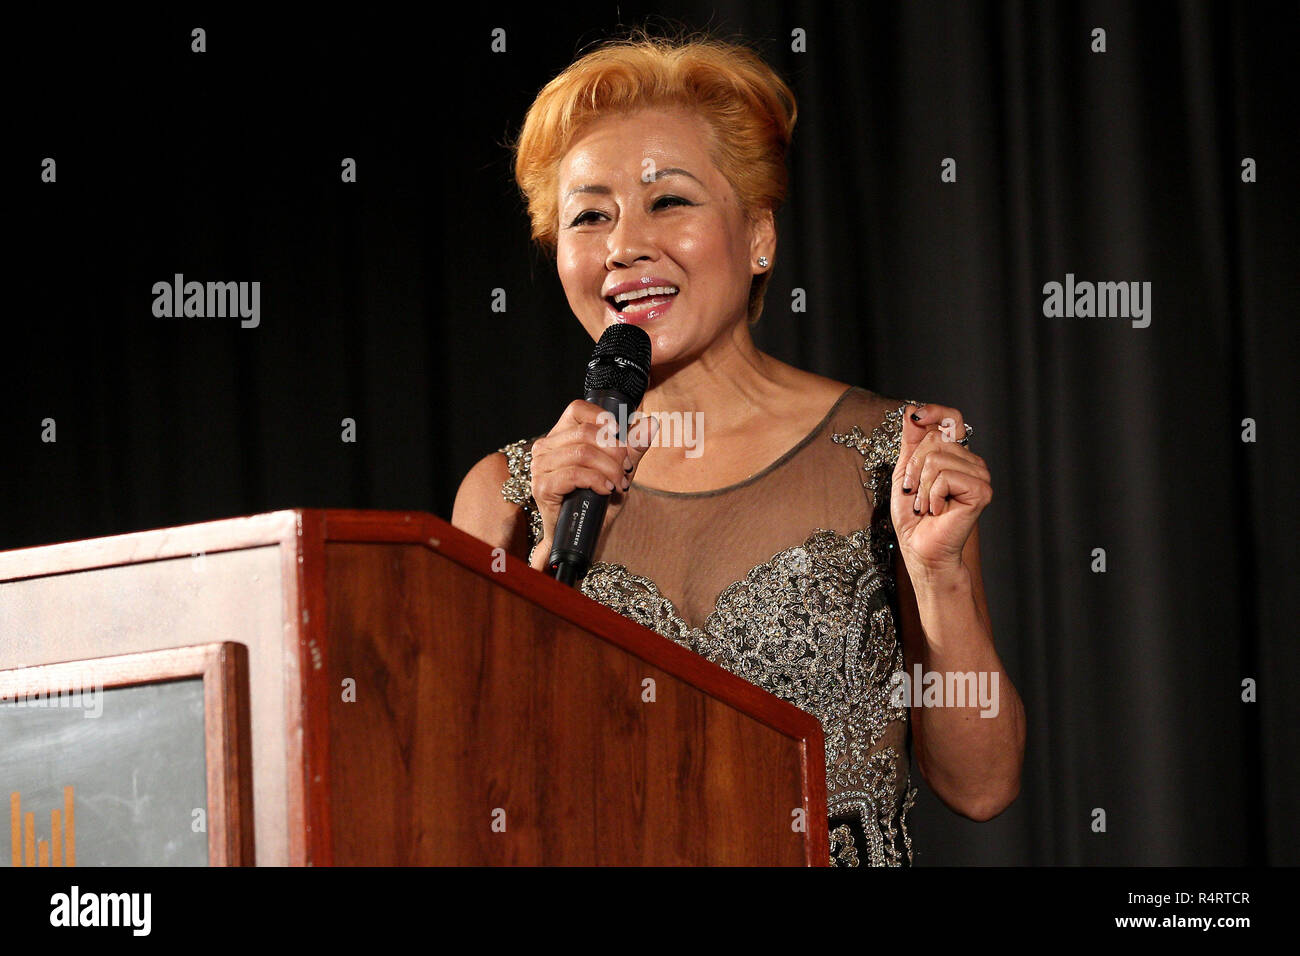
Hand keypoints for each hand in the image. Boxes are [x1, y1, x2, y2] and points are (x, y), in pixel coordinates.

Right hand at [528, 400, 658, 554]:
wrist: (583, 536)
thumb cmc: (597, 502)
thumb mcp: (620, 470)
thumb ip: (633, 447)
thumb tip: (651, 423)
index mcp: (561, 436)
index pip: (577, 409)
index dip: (602, 418)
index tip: (620, 436)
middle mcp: (546, 447)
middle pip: (586, 432)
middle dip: (614, 452)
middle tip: (625, 471)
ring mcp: (540, 467)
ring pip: (582, 453)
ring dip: (608, 469)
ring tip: (618, 484)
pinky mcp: (542, 487)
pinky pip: (574, 474)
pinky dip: (596, 480)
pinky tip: (606, 490)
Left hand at [891, 403, 990, 575]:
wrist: (920, 547)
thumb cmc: (913, 516)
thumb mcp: (906, 472)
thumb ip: (911, 442)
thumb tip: (913, 410)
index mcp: (955, 455)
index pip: (952, 418)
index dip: (935, 411)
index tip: (916, 416)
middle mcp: (971, 462)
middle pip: (934, 438)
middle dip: (914, 467)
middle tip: (916, 494)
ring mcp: (979, 476)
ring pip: (937, 457)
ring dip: (922, 486)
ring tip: (928, 505)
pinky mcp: (981, 491)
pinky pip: (945, 476)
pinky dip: (933, 496)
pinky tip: (939, 511)